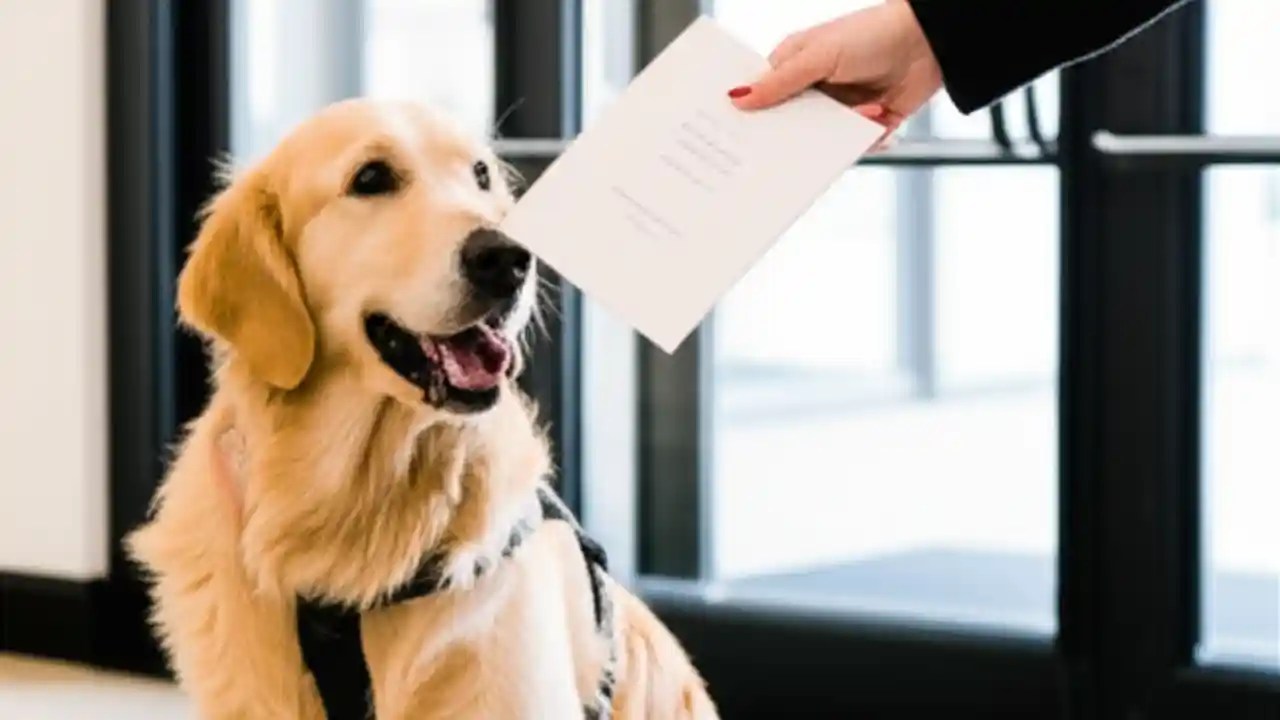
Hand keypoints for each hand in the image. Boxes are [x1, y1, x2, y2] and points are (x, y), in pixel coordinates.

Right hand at [728, 1, 942, 148]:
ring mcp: (840, 109)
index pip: (763, 95)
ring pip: (822, 140)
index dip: (750, 114)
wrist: (930, 41)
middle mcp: (815, 90)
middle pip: (790, 124)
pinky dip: (864, 139)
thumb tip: (737, 98)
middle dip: (791, 135)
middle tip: (780, 150)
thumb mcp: (819, 57)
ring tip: (850, 122)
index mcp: (796, 66)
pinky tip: (875, 119)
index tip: (734, 134)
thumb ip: (780, 82)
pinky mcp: (866, 125)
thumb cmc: (871, 34)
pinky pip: (853, 147)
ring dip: (836, 133)